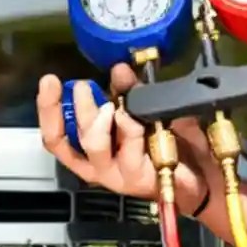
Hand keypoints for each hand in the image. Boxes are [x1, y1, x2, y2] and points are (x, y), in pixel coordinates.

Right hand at [37, 64, 213, 213]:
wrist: (199, 177)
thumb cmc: (166, 145)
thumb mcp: (144, 113)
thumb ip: (129, 92)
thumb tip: (118, 69)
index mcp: (92, 151)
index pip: (56, 136)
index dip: (48, 109)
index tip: (49, 82)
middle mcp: (99, 166)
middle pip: (70, 140)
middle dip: (76, 108)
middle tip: (83, 87)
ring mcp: (117, 174)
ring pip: (95, 146)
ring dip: (97, 120)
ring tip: (109, 105)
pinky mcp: (138, 178)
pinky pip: (127, 152)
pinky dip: (128, 129)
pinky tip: (131, 117)